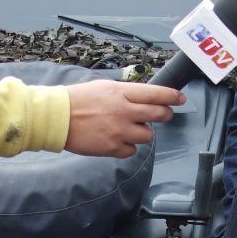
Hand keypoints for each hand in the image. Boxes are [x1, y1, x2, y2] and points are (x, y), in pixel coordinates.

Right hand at [65, 80, 184, 157]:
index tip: (180, 98)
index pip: (156, 94)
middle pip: (158, 115)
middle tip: (164, 114)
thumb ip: (125, 93)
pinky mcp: (112, 148)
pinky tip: (117, 140)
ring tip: (129, 128)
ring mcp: (119, 131)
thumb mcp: (104, 87)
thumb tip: (145, 98)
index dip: (172, 96)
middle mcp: (124, 111)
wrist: (56, 118)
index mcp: (121, 93)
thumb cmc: (78, 100)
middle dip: (165, 114)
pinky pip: (132, 150)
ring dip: (142, 132)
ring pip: (147, 136)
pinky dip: (128, 146)